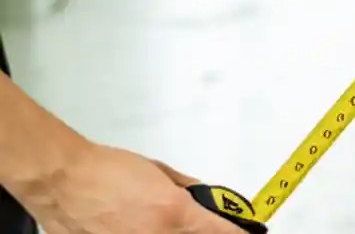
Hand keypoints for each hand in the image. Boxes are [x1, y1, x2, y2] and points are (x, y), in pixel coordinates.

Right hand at [25, 143, 241, 233]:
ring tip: (156, 220)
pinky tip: (137, 226)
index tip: (246, 233)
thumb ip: (186, 190)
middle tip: (199, 225)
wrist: (63, 179)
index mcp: (174, 213)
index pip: (221, 233)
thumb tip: (204, 201)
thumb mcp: (160, 173)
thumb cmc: (107, 170)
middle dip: (203, 233)